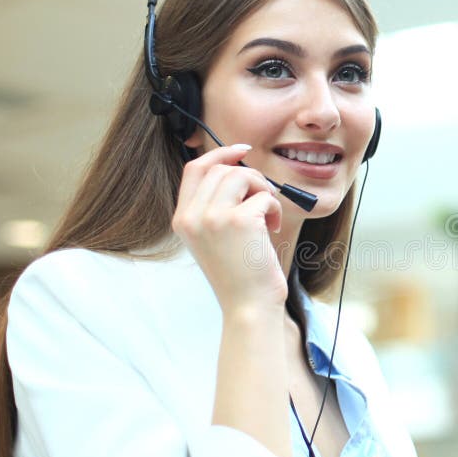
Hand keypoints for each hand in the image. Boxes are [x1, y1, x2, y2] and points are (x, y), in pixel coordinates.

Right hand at [172, 144, 286, 310]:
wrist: (248, 306)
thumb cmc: (240, 274)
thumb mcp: (215, 238)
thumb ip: (216, 206)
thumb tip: (237, 169)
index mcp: (182, 219)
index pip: (194, 169)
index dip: (219, 154)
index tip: (242, 150)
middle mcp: (192, 216)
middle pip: (223, 169)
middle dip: (252, 178)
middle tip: (264, 200)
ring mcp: (213, 217)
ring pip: (243, 175)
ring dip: (264, 191)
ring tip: (268, 216)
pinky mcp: (238, 221)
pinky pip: (264, 196)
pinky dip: (275, 209)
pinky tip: (272, 230)